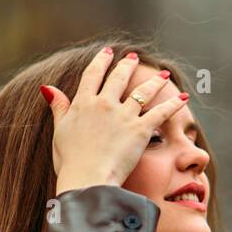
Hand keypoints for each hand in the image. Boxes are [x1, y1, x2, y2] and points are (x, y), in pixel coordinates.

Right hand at [42, 46, 185, 195]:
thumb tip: (48, 88)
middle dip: (127, 65)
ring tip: (163, 74)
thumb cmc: (71, 161)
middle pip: (118, 78)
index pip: (93, 75)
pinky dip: (174, 103)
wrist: (87, 178)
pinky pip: (161, 112)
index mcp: (83, 104)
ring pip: (143, 91)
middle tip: (134, 57)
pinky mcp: (141, 129)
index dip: (101, 61)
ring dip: (155, 81)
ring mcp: (123, 115)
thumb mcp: (59, 131)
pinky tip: (183, 97)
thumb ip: (58, 108)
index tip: (107, 52)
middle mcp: (104, 104)